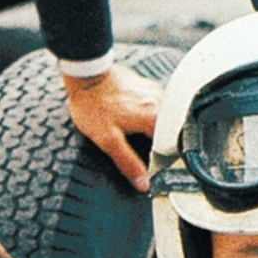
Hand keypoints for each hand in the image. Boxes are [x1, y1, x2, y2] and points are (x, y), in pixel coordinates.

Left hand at [63, 64, 163, 191]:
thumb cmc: (93, 105)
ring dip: (157, 132)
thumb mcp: (108, 140)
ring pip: (165, 119)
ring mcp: (155, 91)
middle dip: (162, 146)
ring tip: (141, 139)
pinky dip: (152, 118)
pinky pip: (158, 107)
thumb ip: (128, 162)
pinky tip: (138, 122)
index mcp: (154, 118)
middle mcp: (160, 103)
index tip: (157, 169)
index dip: (165, 161)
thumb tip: (144, 184)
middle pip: (171, 133)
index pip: (172, 147)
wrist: (86, 74)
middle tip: (148, 156)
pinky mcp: (148, 86)